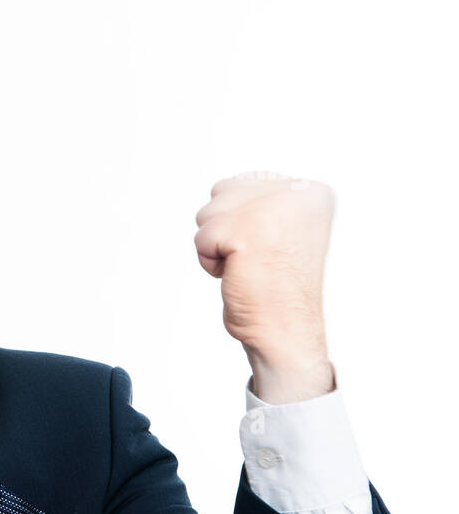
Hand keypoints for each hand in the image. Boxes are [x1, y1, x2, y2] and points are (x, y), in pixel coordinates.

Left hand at [194, 172, 334, 403]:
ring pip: (208, 213)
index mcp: (311, 191)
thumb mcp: (282, 228)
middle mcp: (297, 193)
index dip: (241, 220)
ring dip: (216, 245)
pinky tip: (238, 275)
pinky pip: (202, 238)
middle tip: (255, 259)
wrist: (287, 331)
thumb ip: (262, 200)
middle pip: (221, 193)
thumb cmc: (278, 287)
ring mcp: (271, 209)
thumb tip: (225, 186)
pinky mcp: (245, 230)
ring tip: (248, 266)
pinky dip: (209, 261)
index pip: (244, 182)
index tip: (269, 247)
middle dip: (225, 230)